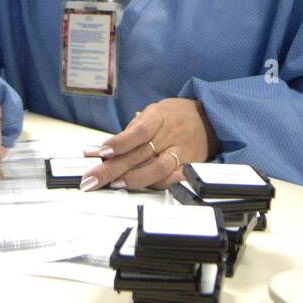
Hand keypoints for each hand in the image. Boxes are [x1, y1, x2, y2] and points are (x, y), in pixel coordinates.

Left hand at [80, 98, 218, 190]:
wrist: (210, 118)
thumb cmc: (175, 115)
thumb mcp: (153, 112)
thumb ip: (131, 131)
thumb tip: (101, 151)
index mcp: (159, 117)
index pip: (138, 131)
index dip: (120, 142)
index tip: (101, 152)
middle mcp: (170, 135)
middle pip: (139, 154)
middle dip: (112, 169)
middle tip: (91, 179)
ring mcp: (181, 153)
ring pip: (157, 170)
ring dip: (133, 180)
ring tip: (113, 185)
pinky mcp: (189, 167)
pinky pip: (171, 181)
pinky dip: (154, 186)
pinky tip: (138, 189)